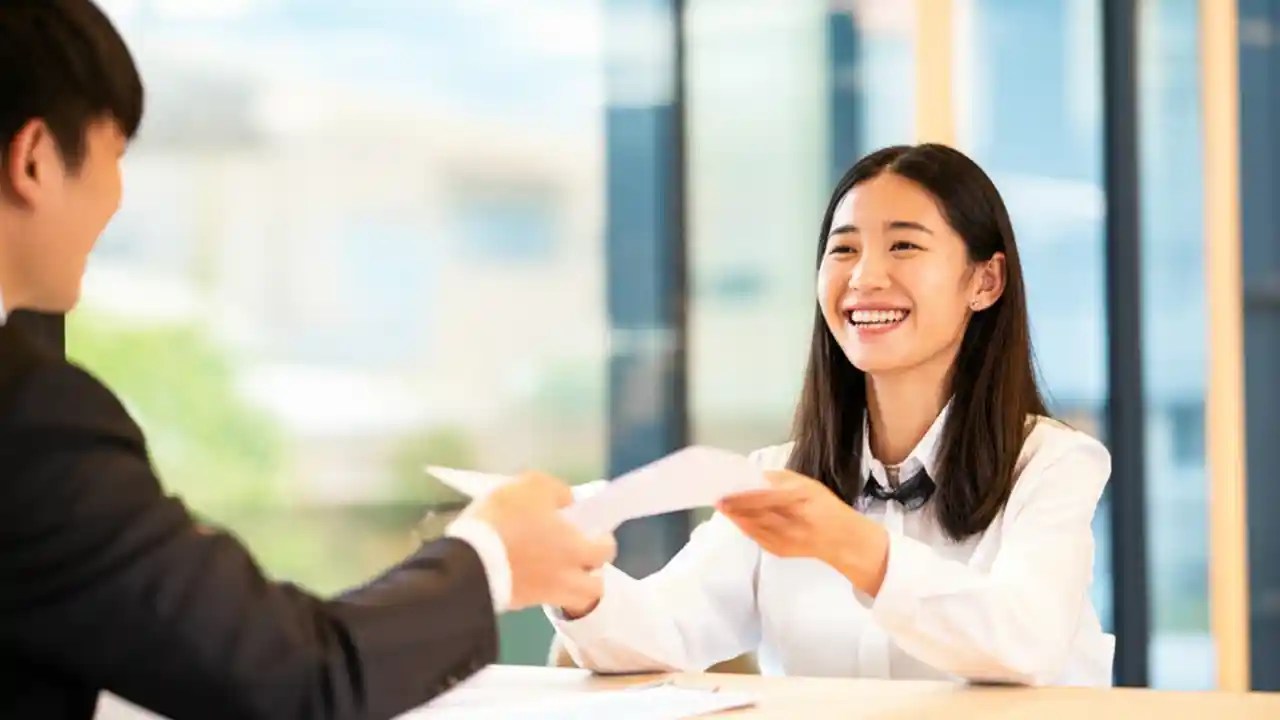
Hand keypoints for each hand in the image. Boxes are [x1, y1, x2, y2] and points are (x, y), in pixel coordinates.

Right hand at [463, 472, 616, 611]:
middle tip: (577, 556)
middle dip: (592, 574)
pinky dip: (540, 589)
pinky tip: (525, 571)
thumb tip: (568, 502)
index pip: (606, 552)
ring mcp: (542, 596)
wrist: (469, 559)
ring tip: (553, 568)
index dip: (604, 541)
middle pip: (594, 588)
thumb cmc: (506, 519)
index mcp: (575, 549)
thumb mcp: (533, 486)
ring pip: (569, 599)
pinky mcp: (518, 604)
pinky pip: (540, 600)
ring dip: (569, 586)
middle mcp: (565, 578)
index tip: (594, 532)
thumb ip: (557, 492)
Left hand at [716, 470, 889, 595]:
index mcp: (800, 499)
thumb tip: (755, 476)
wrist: (842, 539)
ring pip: (753, 527)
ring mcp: (785, 539)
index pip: (763, 497)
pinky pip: (757, 538)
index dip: (742, 496)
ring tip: (725, 508)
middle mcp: (792, 521)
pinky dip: (746, 528)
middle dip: (734, 507)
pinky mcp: (780, 551)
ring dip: (736, 517)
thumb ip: (781, 480)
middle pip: (755, 513)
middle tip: (719, 499)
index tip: (725, 491)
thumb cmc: (825, 507)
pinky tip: (738, 521)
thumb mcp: (807, 485)